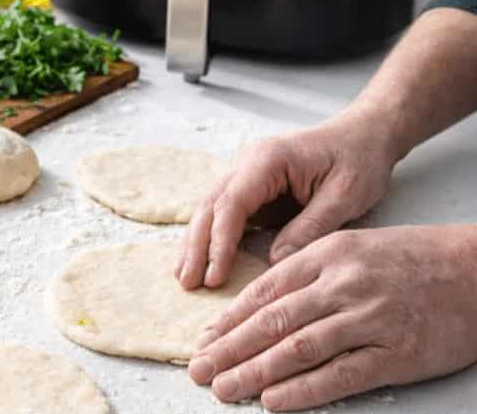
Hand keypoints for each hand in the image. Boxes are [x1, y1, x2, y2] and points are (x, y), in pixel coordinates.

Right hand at [176, 111, 397, 288]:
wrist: (365, 135)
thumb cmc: (359, 159)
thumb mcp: (345, 195)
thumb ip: (310, 227)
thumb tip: (275, 263)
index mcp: (268, 159)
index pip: (232, 203)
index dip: (220, 241)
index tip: (215, 275)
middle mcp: (248, 163)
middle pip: (211, 205)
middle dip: (197, 246)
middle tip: (187, 282)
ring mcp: (246, 174)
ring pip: (210, 209)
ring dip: (196, 243)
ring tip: (184, 278)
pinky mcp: (252, 189)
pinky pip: (224, 214)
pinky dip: (210, 238)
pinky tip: (200, 261)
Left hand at [187, 226, 476, 410]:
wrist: (475, 270)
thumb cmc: (410, 259)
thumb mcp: (353, 248)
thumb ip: (307, 271)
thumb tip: (259, 305)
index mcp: (327, 254)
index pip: (265, 291)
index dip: (230, 319)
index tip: (205, 339)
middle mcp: (343, 283)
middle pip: (272, 321)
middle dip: (229, 349)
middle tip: (199, 369)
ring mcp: (370, 318)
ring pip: (298, 348)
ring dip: (255, 372)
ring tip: (224, 388)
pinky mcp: (396, 353)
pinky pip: (340, 375)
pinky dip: (303, 391)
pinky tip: (274, 401)